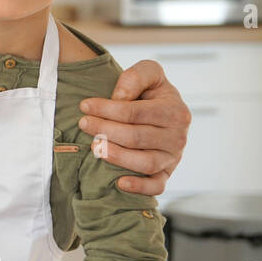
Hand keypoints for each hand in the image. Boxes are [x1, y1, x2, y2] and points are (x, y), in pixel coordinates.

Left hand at [78, 59, 189, 195]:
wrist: (160, 111)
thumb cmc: (149, 92)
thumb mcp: (149, 73)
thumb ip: (136, 77)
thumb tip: (120, 98)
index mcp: (175, 111)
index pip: (136, 112)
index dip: (107, 109)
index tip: (84, 106)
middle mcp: (178, 137)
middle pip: (136, 137)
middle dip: (105, 130)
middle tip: (83, 123)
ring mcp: (173, 158)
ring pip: (145, 162)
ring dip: (117, 156)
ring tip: (94, 147)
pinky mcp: (166, 174)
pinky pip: (156, 186)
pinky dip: (140, 187)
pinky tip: (119, 182)